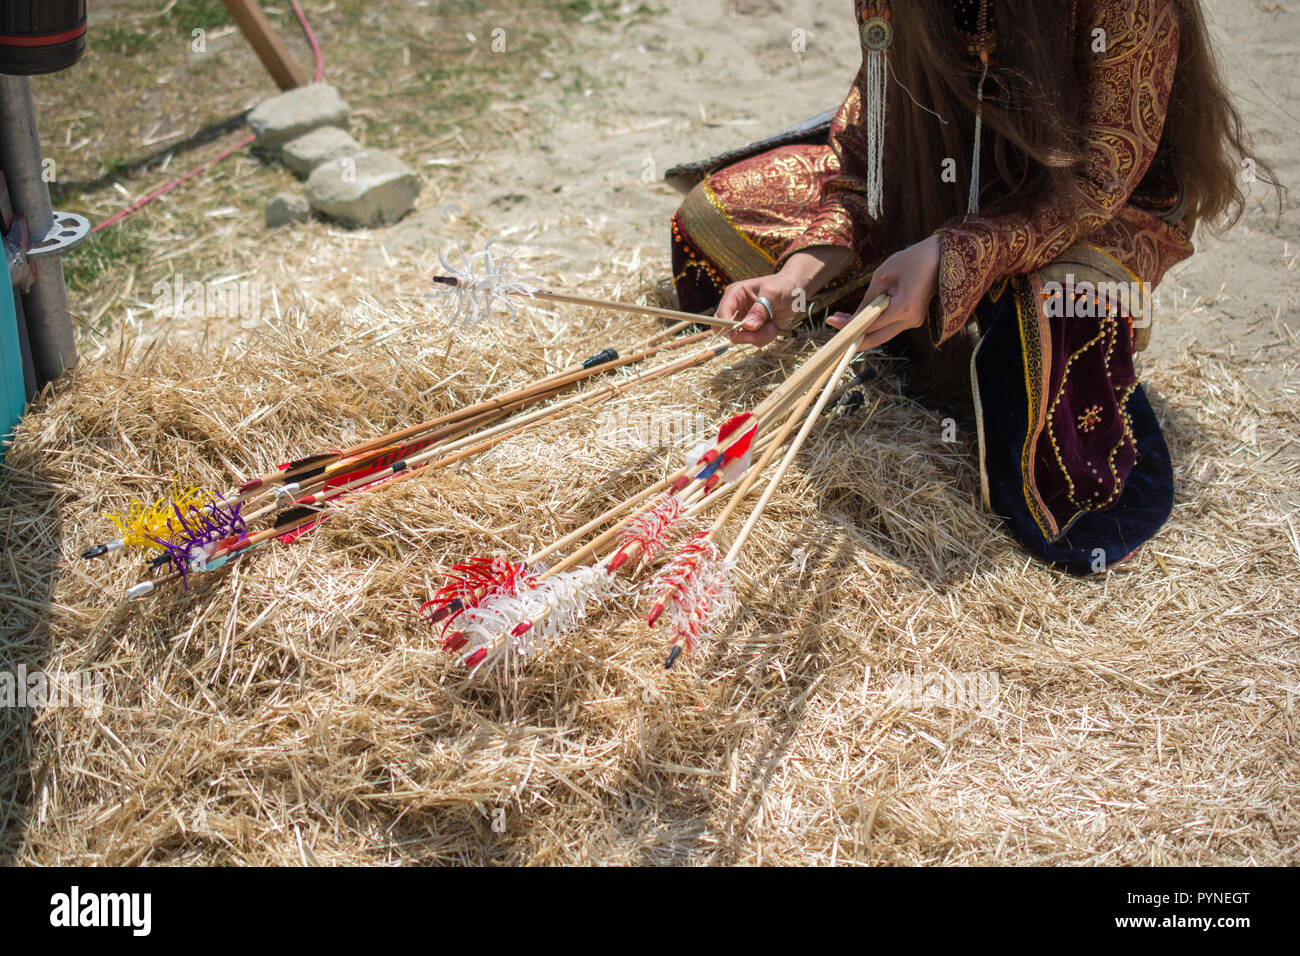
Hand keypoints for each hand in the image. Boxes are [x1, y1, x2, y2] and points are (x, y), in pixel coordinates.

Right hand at [719, 272, 806, 346]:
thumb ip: (760, 310)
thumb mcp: (772, 294)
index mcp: (735, 294)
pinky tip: (774, 327)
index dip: (725, 324)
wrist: (795, 292)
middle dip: (744, 335)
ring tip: (773, 325)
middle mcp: (736, 308)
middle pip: (727, 330)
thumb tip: (748, 326)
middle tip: (758, 332)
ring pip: (743, 339)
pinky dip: (766, 337)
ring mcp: (744, 320)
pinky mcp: (753, 330)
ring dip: (760, 335)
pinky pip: (754, 341)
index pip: (722, 311)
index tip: (736, 333)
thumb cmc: (782, 286)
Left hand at [827, 235, 940, 350]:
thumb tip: (852, 319)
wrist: (940, 256)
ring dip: (863, 330)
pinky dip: (874, 324)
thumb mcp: (883, 276)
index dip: (849, 326)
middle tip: (833, 327)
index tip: (831, 321)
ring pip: (883, 335)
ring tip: (841, 319)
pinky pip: (890, 326)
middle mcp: (911, 320)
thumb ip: (868, 300)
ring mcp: (914, 322)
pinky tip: (859, 317)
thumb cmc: (911, 260)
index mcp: (904, 308)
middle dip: (853, 337)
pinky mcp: (914, 318)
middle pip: (876, 339)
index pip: (870, 325)